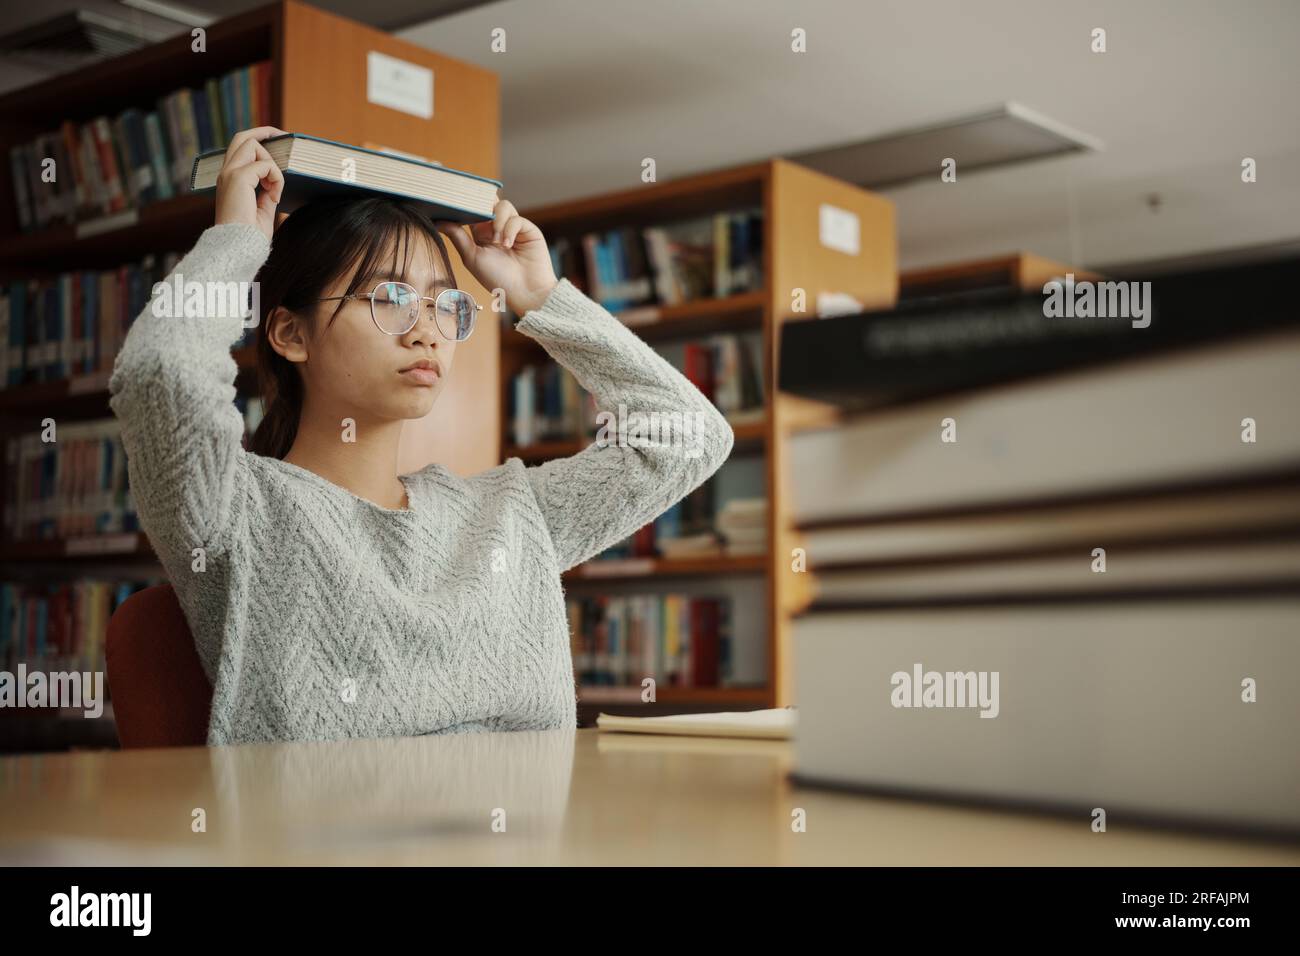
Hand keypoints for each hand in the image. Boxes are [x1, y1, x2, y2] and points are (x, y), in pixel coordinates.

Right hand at [214, 126, 286, 242]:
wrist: (239, 248)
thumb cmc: (249, 235)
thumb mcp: (262, 210)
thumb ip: (267, 193)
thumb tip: (276, 182)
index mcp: (229, 180)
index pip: (240, 149)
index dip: (259, 143)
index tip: (278, 148)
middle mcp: (226, 173)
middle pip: (243, 137)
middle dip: (265, 132)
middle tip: (284, 138)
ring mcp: (229, 173)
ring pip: (253, 144)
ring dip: (272, 164)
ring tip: (275, 189)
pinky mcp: (237, 178)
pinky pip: (265, 165)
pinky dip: (276, 179)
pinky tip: (274, 197)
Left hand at [434, 199, 557, 315]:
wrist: (525, 292)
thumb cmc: (497, 279)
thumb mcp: (472, 257)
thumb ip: (457, 236)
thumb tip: (438, 220)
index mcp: (481, 234)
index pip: (472, 211)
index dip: (465, 204)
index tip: (455, 201)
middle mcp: (497, 228)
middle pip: (488, 202)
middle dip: (483, 203)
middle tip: (476, 210)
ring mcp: (513, 227)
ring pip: (503, 206)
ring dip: (497, 220)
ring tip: (497, 240)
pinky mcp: (528, 229)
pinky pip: (516, 219)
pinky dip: (510, 229)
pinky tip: (508, 244)